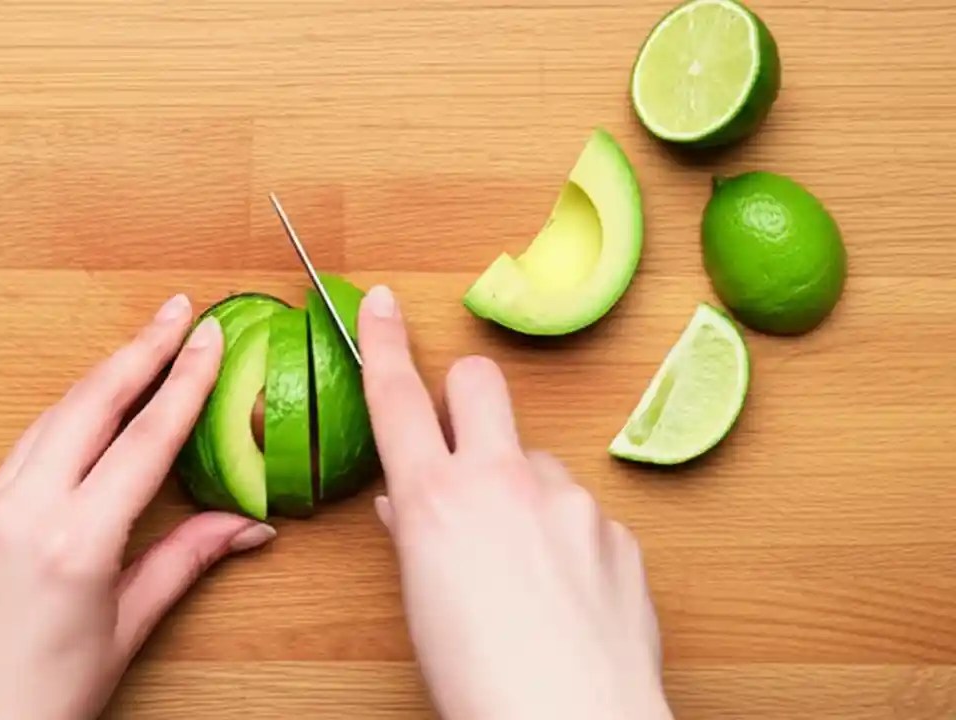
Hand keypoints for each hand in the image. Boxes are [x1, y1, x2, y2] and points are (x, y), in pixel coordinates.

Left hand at [0, 295, 275, 719]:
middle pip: (87, 405)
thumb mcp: (124, 633)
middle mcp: (16, 515)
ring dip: (93, 388)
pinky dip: (50, 441)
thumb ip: (183, 563)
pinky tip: (75, 440)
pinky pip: (8, 466)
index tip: (208, 338)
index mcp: (73, 543)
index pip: (145, 440)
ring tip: (134, 360)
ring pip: (43, 426)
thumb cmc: (37, 707)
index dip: (183, 382)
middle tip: (174, 313)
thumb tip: (245, 526)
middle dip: (136, 351)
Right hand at [357, 286, 670, 719]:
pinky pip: (580, 511)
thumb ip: (416, 539)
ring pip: (536, 460)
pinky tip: (565, 594)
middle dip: (465, 392)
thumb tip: (407, 507)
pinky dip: (567, 538)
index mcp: (435, 501)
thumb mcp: (423, 606)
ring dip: (524, 492)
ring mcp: (567, 499)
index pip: (396, 399)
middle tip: (466, 433)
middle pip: (479, 382)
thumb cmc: (483, 684)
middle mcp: (502, 480)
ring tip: (525, 570)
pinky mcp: (615, 527)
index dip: (385, 342)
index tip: (383, 302)